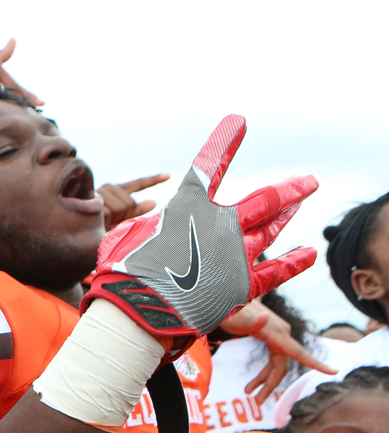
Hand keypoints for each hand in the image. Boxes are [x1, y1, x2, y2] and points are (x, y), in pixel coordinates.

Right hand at [85, 115, 317, 353]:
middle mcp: (221, 225)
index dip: (224, 142)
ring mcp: (237, 255)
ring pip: (273, 229)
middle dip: (290, 189)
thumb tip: (152, 229)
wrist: (138, 311)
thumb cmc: (122, 272)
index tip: (238, 122)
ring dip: (288, 215)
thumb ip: (146, 228)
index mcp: (189, 207)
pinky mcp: (243, 286)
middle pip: (267, 201)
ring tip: (302, 205)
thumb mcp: (125, 237)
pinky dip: (296, 262)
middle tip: (308, 181)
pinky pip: (277, 271)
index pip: (210, 166)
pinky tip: (309, 254)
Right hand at [99, 173, 168, 230]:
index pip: (138, 184)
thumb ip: (136, 210)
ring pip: (121, 208)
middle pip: (131, 202)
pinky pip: (109, 213)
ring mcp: (100, 193)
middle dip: (125, 217)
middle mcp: (108, 188)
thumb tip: (154, 202)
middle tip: (112, 223)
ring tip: (102, 223)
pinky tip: (98, 221)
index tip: (168, 176)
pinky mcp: (93, 201)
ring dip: (114, 221)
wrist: (75, 229)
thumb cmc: (98, 224)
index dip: (153, 180)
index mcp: (117, 190)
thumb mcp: (120, 218)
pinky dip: (105, 221)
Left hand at [222, 302, 336, 402]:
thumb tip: (266, 317)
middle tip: (256, 402)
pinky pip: (273, 360)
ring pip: (277, 365)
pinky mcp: (271, 338)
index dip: (315, 363)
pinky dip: (263, 373)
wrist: (229, 298)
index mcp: (276, 332)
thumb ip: (250, 320)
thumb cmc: (229, 309)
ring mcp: (277, 336)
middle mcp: (281, 334)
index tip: (333, 372)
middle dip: (271, 385)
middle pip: (282, 365)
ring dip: (265, 381)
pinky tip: (251, 385)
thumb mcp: (234, 317)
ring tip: (249, 394)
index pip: (297, 351)